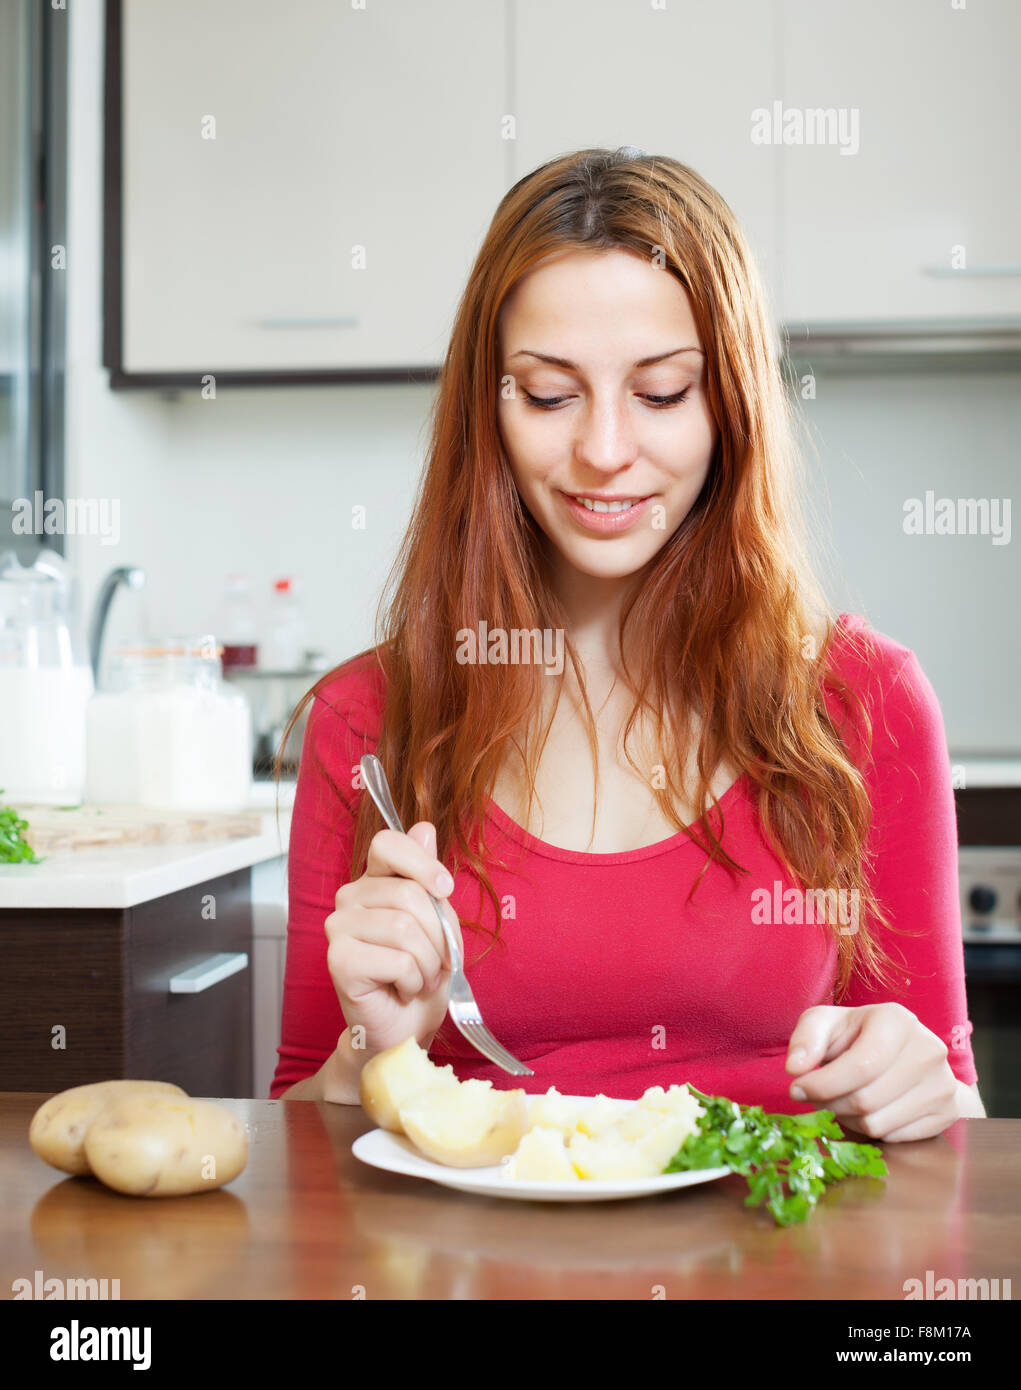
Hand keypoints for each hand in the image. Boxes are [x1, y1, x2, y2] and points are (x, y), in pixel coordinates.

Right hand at [325, 822, 462, 1063]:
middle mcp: (349, 898)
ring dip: (428, 962)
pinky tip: (402, 989)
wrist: (405, 1027)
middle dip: (439, 935)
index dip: (422, 862)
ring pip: (406, 928)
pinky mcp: (338, 960)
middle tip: (436, 961)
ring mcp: (338, 928)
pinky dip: (413, 980)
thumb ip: (428, 877)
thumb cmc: (421, 974)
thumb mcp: (438, 921)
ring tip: (420, 977)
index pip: (388, 843)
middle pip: (409, 894)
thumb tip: (424, 827)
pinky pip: (397, 960)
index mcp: (374, 881)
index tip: (445, 888)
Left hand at [784, 1003, 960, 1141]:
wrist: (905, 1053)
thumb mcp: (825, 1024)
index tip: (797, 1089)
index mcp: (897, 1020)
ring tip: (842, 1100)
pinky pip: (895, 1138)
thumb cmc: (856, 1036)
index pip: (860, 1066)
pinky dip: (872, 1131)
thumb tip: (796, 1068)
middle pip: (866, 1099)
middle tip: (817, 1097)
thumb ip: (805, 1039)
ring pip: (878, 1123)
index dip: (822, 1085)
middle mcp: (928, 1049)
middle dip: (830, 1104)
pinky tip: (867, 1110)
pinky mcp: (948, 1112)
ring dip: (848, 1119)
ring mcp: (943, 1083)